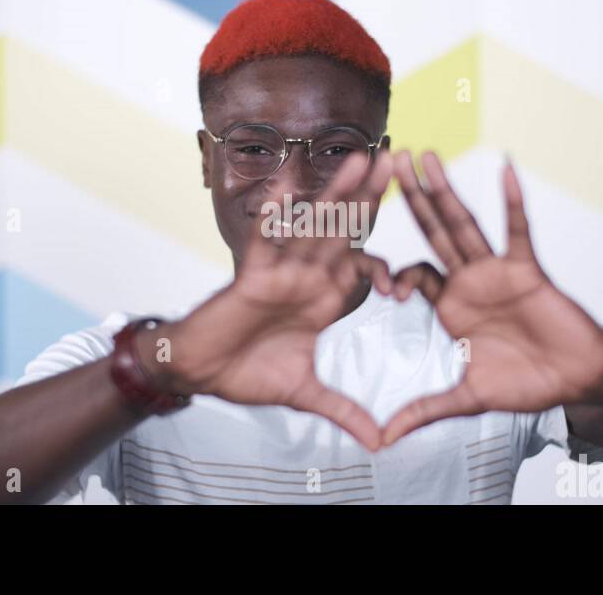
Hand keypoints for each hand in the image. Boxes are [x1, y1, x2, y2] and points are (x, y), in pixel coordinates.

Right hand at [153, 150, 394, 450]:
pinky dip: (275, 216)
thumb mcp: (305, 394)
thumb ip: (343, 411)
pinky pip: (265, 240)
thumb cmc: (247, 374)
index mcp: (324, 299)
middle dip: (370, 199)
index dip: (387, 271)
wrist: (200, 373)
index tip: (403, 290)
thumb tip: (378, 442)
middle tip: (396, 162)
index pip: (362, 268)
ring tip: (362, 160)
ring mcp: (281, 272)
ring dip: (337, 193)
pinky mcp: (251, 275)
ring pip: (314, 225)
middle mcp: (307, 278)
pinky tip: (288, 186)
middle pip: (346, 231)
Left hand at [381, 151, 602, 445]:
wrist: (577, 378)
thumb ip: (425, 411)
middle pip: (430, 233)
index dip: (393, 272)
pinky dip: (512, 202)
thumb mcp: (467, 397)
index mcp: (450, 305)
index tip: (384, 284)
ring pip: (464, 224)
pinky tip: (503, 168)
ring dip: (444, 190)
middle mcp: (468, 280)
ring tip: (424, 156)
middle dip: (407, 200)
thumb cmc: (527, 383)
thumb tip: (384, 439)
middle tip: (386, 162)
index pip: (412, 274)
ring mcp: (496, 270)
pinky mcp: (527, 267)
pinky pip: (518, 229)